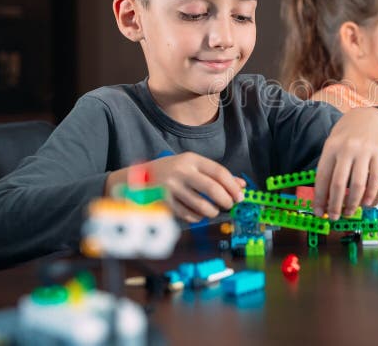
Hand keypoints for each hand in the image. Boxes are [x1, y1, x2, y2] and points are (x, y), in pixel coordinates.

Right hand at [107, 152, 245, 222]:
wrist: (136, 179)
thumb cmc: (171, 171)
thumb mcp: (191, 166)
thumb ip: (215, 174)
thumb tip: (241, 185)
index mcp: (191, 159)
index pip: (219, 172)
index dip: (233, 186)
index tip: (240, 196)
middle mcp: (181, 171)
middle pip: (212, 189)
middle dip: (226, 200)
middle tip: (230, 205)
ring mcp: (171, 188)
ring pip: (201, 205)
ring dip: (213, 211)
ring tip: (214, 211)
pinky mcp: (164, 203)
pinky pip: (188, 215)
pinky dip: (198, 217)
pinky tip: (199, 214)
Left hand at [313, 108, 377, 219]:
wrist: (369, 117)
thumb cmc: (346, 136)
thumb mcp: (332, 145)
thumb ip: (328, 167)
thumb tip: (323, 198)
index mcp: (330, 147)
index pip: (322, 177)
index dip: (320, 198)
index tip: (319, 212)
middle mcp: (346, 148)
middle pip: (338, 183)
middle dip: (335, 205)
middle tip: (334, 217)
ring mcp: (364, 150)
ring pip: (357, 184)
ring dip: (352, 203)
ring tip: (350, 213)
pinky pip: (375, 178)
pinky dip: (370, 194)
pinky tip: (366, 203)